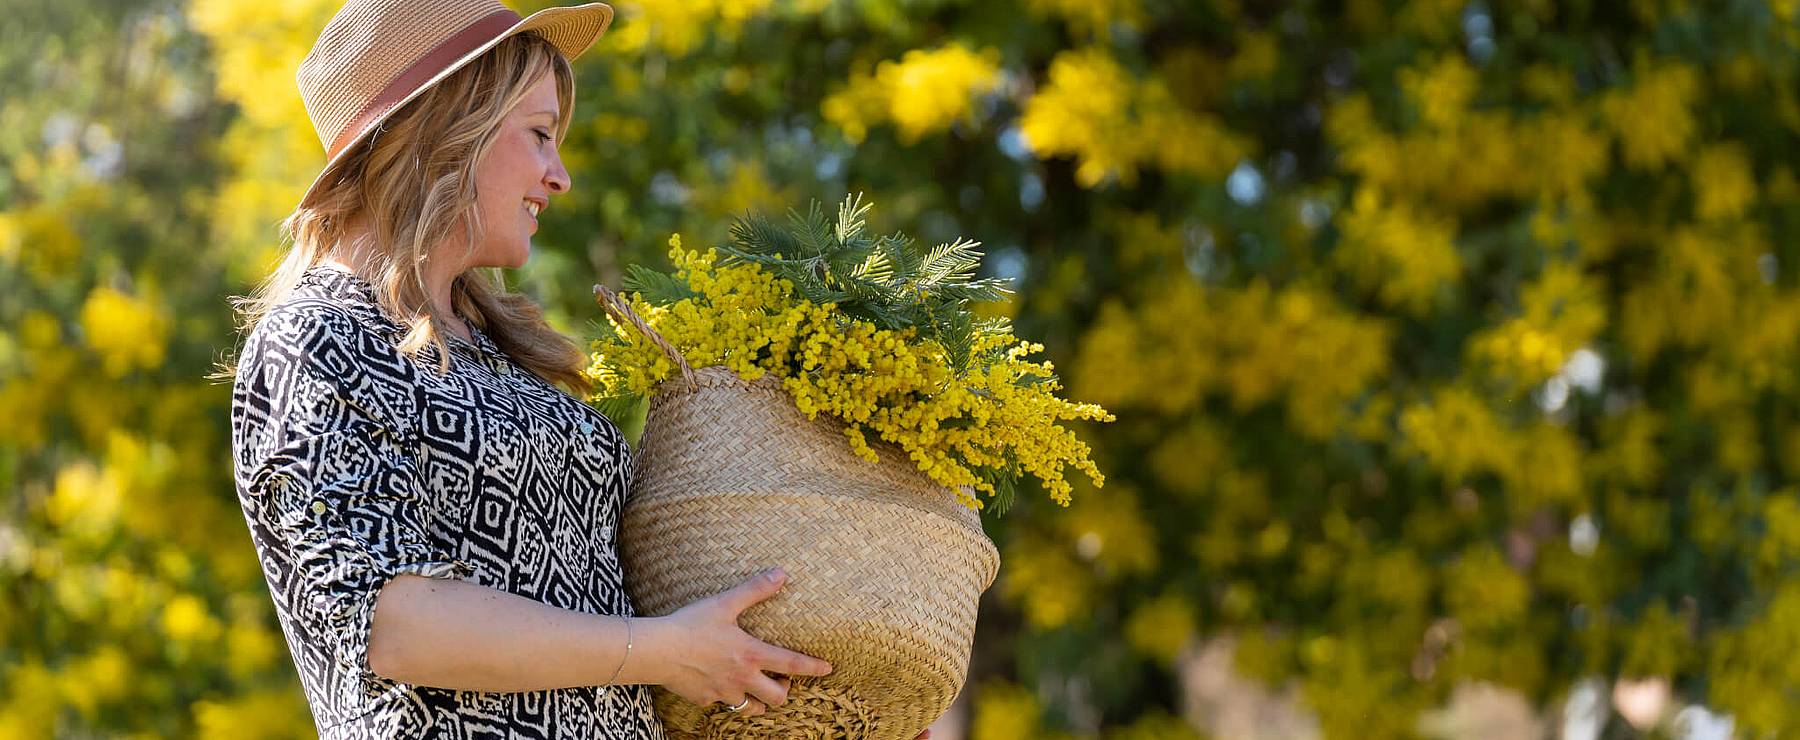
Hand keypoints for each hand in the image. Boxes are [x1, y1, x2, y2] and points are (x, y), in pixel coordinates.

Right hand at [653, 567, 832, 715]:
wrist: (657, 650)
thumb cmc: (691, 625)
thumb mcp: (725, 603)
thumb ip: (755, 590)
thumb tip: (781, 573)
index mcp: (751, 655)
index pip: (792, 664)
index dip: (813, 668)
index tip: (827, 669)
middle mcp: (742, 679)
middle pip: (777, 698)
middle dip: (785, 691)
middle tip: (781, 680)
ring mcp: (723, 693)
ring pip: (751, 708)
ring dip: (758, 701)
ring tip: (756, 688)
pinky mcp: (704, 700)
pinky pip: (721, 705)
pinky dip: (726, 698)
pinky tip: (720, 685)